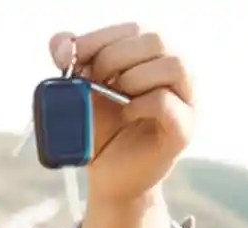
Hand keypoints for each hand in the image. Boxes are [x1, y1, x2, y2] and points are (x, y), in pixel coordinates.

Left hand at [49, 24, 194, 203]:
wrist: (108, 177)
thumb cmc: (99, 130)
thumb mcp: (80, 92)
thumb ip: (70, 63)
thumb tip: (62, 43)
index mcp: (151, 58)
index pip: (134, 30)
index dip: (99, 39)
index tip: (69, 58)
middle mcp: (175, 74)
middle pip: (156, 40)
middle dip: (114, 57)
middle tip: (94, 80)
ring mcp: (185, 100)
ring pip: (174, 65)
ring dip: (134, 77)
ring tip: (115, 96)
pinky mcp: (183, 129)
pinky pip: (167, 103)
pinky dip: (141, 104)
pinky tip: (126, 114)